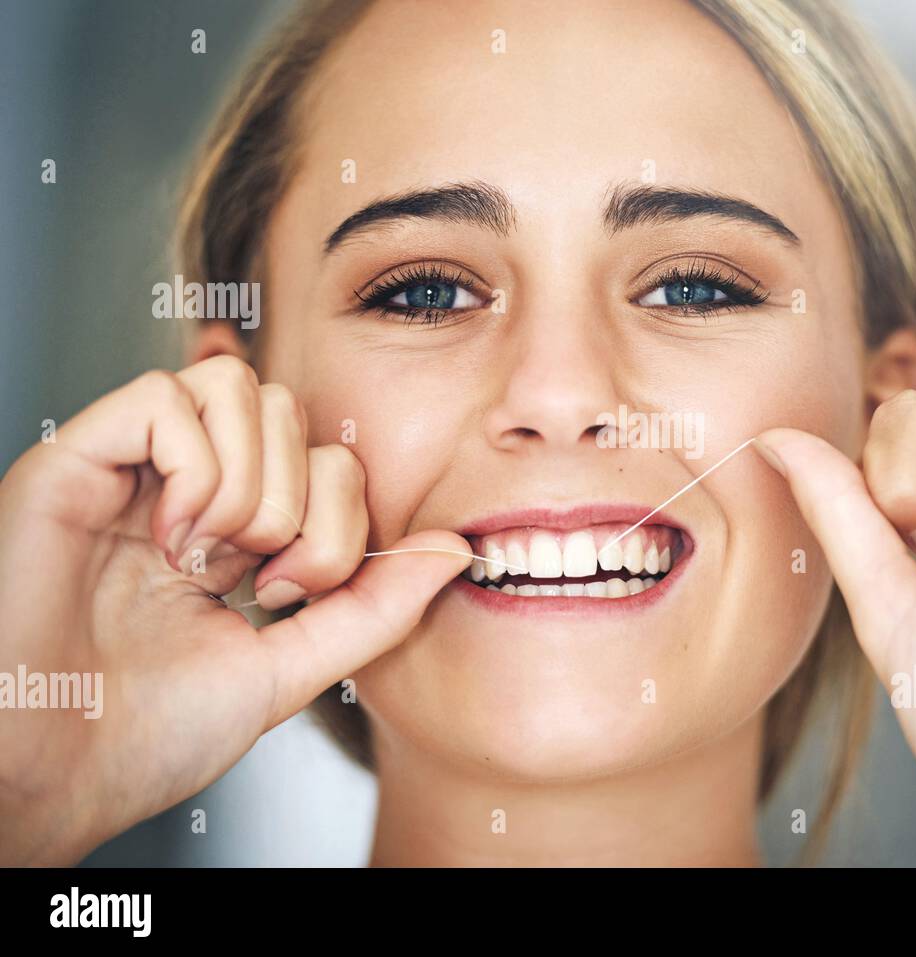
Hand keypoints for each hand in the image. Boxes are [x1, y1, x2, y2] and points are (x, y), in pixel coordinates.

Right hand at [0, 356, 470, 864]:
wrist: (50, 775)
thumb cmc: (150, 734)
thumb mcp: (291, 666)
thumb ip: (373, 608)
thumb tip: (457, 548)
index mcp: (235, 531)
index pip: (330, 458)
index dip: (339, 518)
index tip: (289, 595)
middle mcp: (185, 489)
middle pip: (292, 411)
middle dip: (302, 503)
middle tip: (255, 577)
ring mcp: (130, 469)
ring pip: (236, 387)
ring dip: (251, 483)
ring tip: (206, 556)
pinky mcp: (74, 459)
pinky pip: (167, 397)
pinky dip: (197, 470)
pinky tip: (169, 536)